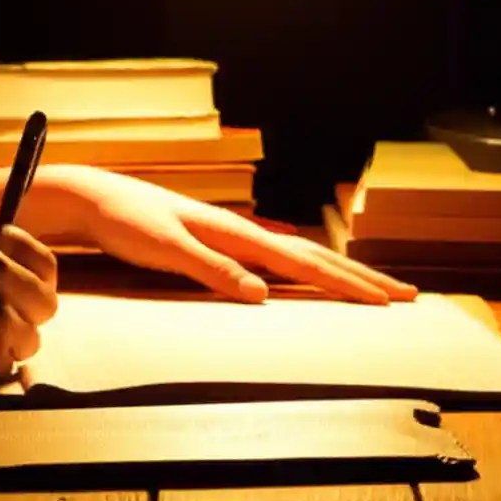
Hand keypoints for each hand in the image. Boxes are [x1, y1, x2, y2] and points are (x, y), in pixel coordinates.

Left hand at [49, 166, 415, 304]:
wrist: (92, 197)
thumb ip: (211, 270)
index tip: (387, 302)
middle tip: (408, 296)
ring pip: (298, 256)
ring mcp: (229, 234)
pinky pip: (274, 257)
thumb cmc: (123, 220)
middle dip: (361, 278)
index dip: (347, 285)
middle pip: (314, 258)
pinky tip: (307, 269)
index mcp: (235, 233)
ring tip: (373, 287)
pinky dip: (303, 268)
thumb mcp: (163, 247)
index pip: (303, 264)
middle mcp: (239, 231)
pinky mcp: (213, 240)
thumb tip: (260, 294)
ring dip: (338, 272)